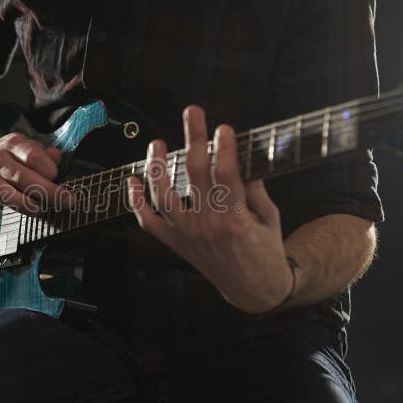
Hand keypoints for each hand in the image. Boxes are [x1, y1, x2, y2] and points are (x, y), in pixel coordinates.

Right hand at [0, 133, 72, 215]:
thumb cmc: (5, 156)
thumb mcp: (24, 148)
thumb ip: (43, 154)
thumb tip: (56, 157)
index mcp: (12, 144)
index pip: (33, 155)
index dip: (49, 169)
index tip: (57, 178)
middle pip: (23, 177)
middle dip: (48, 192)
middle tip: (65, 202)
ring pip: (4, 193)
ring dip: (25, 204)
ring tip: (39, 210)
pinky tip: (4, 210)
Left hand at [126, 106, 293, 313]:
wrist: (253, 291)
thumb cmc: (265, 252)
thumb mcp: (270, 218)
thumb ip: (256, 189)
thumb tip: (244, 160)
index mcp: (235, 218)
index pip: (225, 173)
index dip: (222, 147)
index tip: (223, 128)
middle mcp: (207, 225)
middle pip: (194, 173)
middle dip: (193, 137)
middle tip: (192, 112)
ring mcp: (187, 234)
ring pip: (163, 194)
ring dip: (156, 166)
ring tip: (155, 143)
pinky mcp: (176, 243)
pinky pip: (149, 222)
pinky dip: (136, 202)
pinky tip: (132, 181)